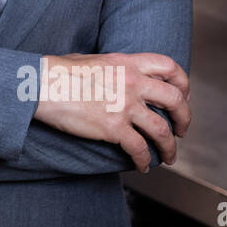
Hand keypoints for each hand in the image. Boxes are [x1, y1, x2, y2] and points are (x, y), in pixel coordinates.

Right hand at [31, 52, 190, 172]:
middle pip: (175, 100)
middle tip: (182, 130)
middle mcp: (132, 83)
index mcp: (127, 63)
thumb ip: (114, 68)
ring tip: (169, 156)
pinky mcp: (113, 128)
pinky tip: (142, 166)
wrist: (41, 85)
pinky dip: (144, 161)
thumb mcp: (94, 60)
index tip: (183, 96)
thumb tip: (117, 77)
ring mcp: (125, 106)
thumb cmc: (58, 72)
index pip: (169, 68)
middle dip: (184, 118)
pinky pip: (139, 149)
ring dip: (170, 147)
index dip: (182, 83)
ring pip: (162, 130)